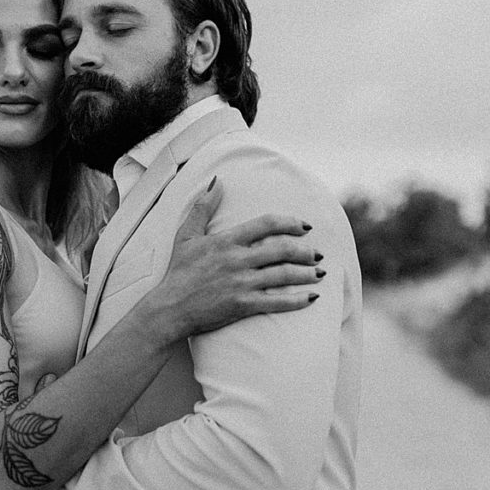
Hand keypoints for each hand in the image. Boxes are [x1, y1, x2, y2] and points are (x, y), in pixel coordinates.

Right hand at [147, 180, 323, 339]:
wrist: (169, 308)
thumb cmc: (178, 271)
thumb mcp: (187, 235)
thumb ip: (203, 207)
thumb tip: (217, 181)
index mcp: (227, 241)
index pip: (266, 224)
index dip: (290, 223)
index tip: (305, 226)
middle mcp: (237, 260)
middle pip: (281, 250)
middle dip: (305, 251)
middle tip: (318, 253)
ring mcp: (242, 283)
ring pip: (284, 275)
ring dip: (307, 274)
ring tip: (320, 273)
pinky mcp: (243, 305)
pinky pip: (277, 302)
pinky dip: (298, 300)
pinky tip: (312, 298)